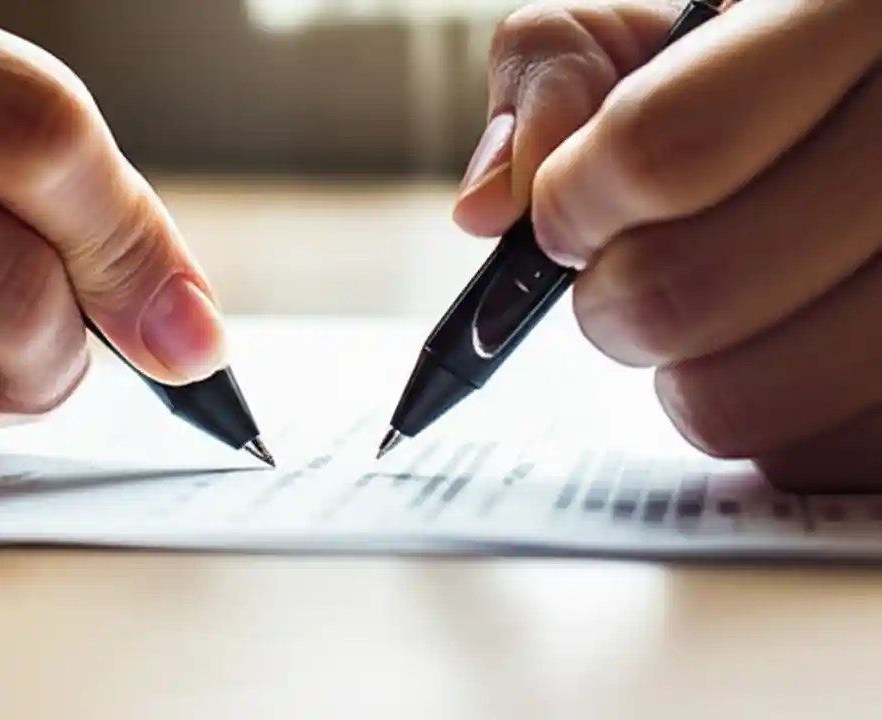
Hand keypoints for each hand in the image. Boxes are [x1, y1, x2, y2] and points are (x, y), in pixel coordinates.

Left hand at [455, 0, 881, 490]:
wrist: (870, 119)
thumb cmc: (756, 73)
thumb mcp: (654, 33)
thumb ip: (555, 76)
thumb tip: (489, 207)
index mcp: (846, 19)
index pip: (663, 148)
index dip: (575, 201)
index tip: (564, 211)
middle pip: (684, 292)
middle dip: (607, 301)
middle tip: (623, 276)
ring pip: (738, 401)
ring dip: (677, 376)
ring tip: (708, 318)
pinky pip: (805, 460)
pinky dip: (760, 424)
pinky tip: (782, 348)